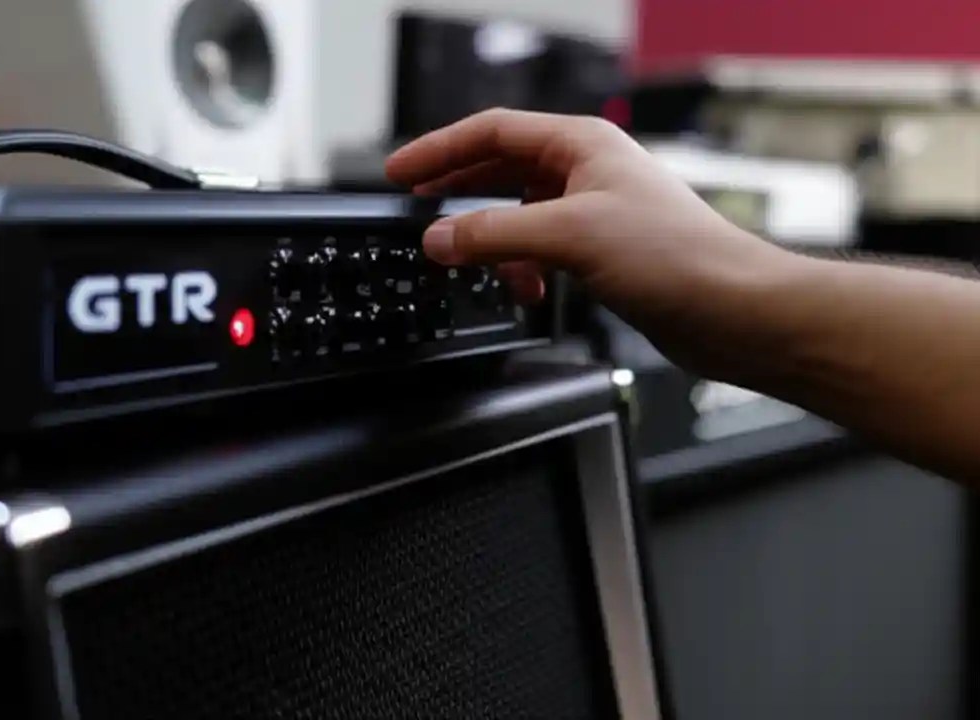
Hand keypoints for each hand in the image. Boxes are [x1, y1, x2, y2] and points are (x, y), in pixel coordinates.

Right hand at [385, 108, 804, 377]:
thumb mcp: (568, 236)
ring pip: (517, 215)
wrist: (733, 311)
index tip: (401, 173)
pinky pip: (538, 250)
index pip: (491, 133)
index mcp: (581, 144)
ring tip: (466, 262)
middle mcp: (587, 171)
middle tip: (417, 214)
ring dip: (490, 240)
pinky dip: (519, 268)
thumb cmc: (678, 257)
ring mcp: (593, 212)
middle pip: (500, 170)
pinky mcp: (601, 252)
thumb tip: (439, 237)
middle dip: (457, 195)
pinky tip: (520, 289)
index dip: (439, 150)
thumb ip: (494, 235)